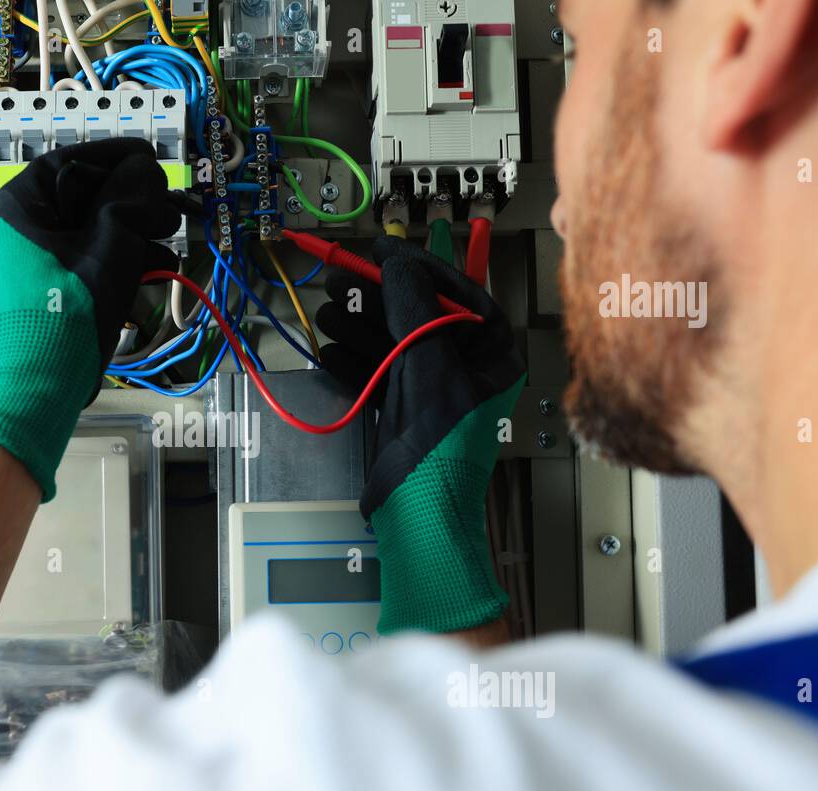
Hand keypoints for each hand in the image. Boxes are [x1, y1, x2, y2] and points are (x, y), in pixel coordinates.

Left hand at [0, 138, 181, 500]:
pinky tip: (144, 274)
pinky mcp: (29, 299)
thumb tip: (145, 171)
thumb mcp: (109, 249)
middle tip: (168, 212)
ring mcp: (16, 269)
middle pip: (79, 202)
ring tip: (165, 248)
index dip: (116, 159)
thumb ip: (130, 200)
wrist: (33, 394)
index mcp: (15, 209)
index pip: (70, 163)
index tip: (150, 158)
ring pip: (81, 238)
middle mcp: (9, 234)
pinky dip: (109, 267)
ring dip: (127, 239)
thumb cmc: (65, 318)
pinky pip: (73, 268)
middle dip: (130, 206)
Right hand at [316, 235, 525, 633]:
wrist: (419, 513)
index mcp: (491, 353)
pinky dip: (351, 361)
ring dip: (356, 327)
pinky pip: (375, 371)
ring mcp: (432, 388)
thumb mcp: (428, 365)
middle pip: (417, 312)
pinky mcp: (403, 408)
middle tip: (340, 278)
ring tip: (326, 315)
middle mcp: (464, 366)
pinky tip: (329, 353)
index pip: (458, 291)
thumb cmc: (440, 449)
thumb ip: (414, 308)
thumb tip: (398, 263)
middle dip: (376, 297)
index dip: (417, 266)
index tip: (380, 249)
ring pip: (391, 340)